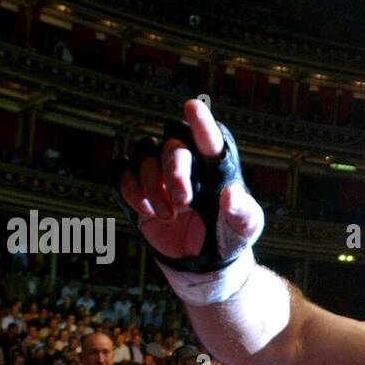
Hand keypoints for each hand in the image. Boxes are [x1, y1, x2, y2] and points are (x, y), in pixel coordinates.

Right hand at [114, 99, 263, 262]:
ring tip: (169, 216)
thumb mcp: (245, 227)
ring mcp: (158, 170)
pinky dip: (130, 190)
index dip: (201, 123)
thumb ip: (243, 212)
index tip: (192, 106)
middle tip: (185, 202)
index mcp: (215, 164)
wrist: (203, 258)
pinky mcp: (136, 186)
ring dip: (153, 186)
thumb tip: (230, 195)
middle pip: (172, 143)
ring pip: (144, 154)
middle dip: (175, 170)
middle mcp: (186, 160)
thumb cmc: (229, 235)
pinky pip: (120, 171)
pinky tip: (146, 211)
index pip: (209, 138)